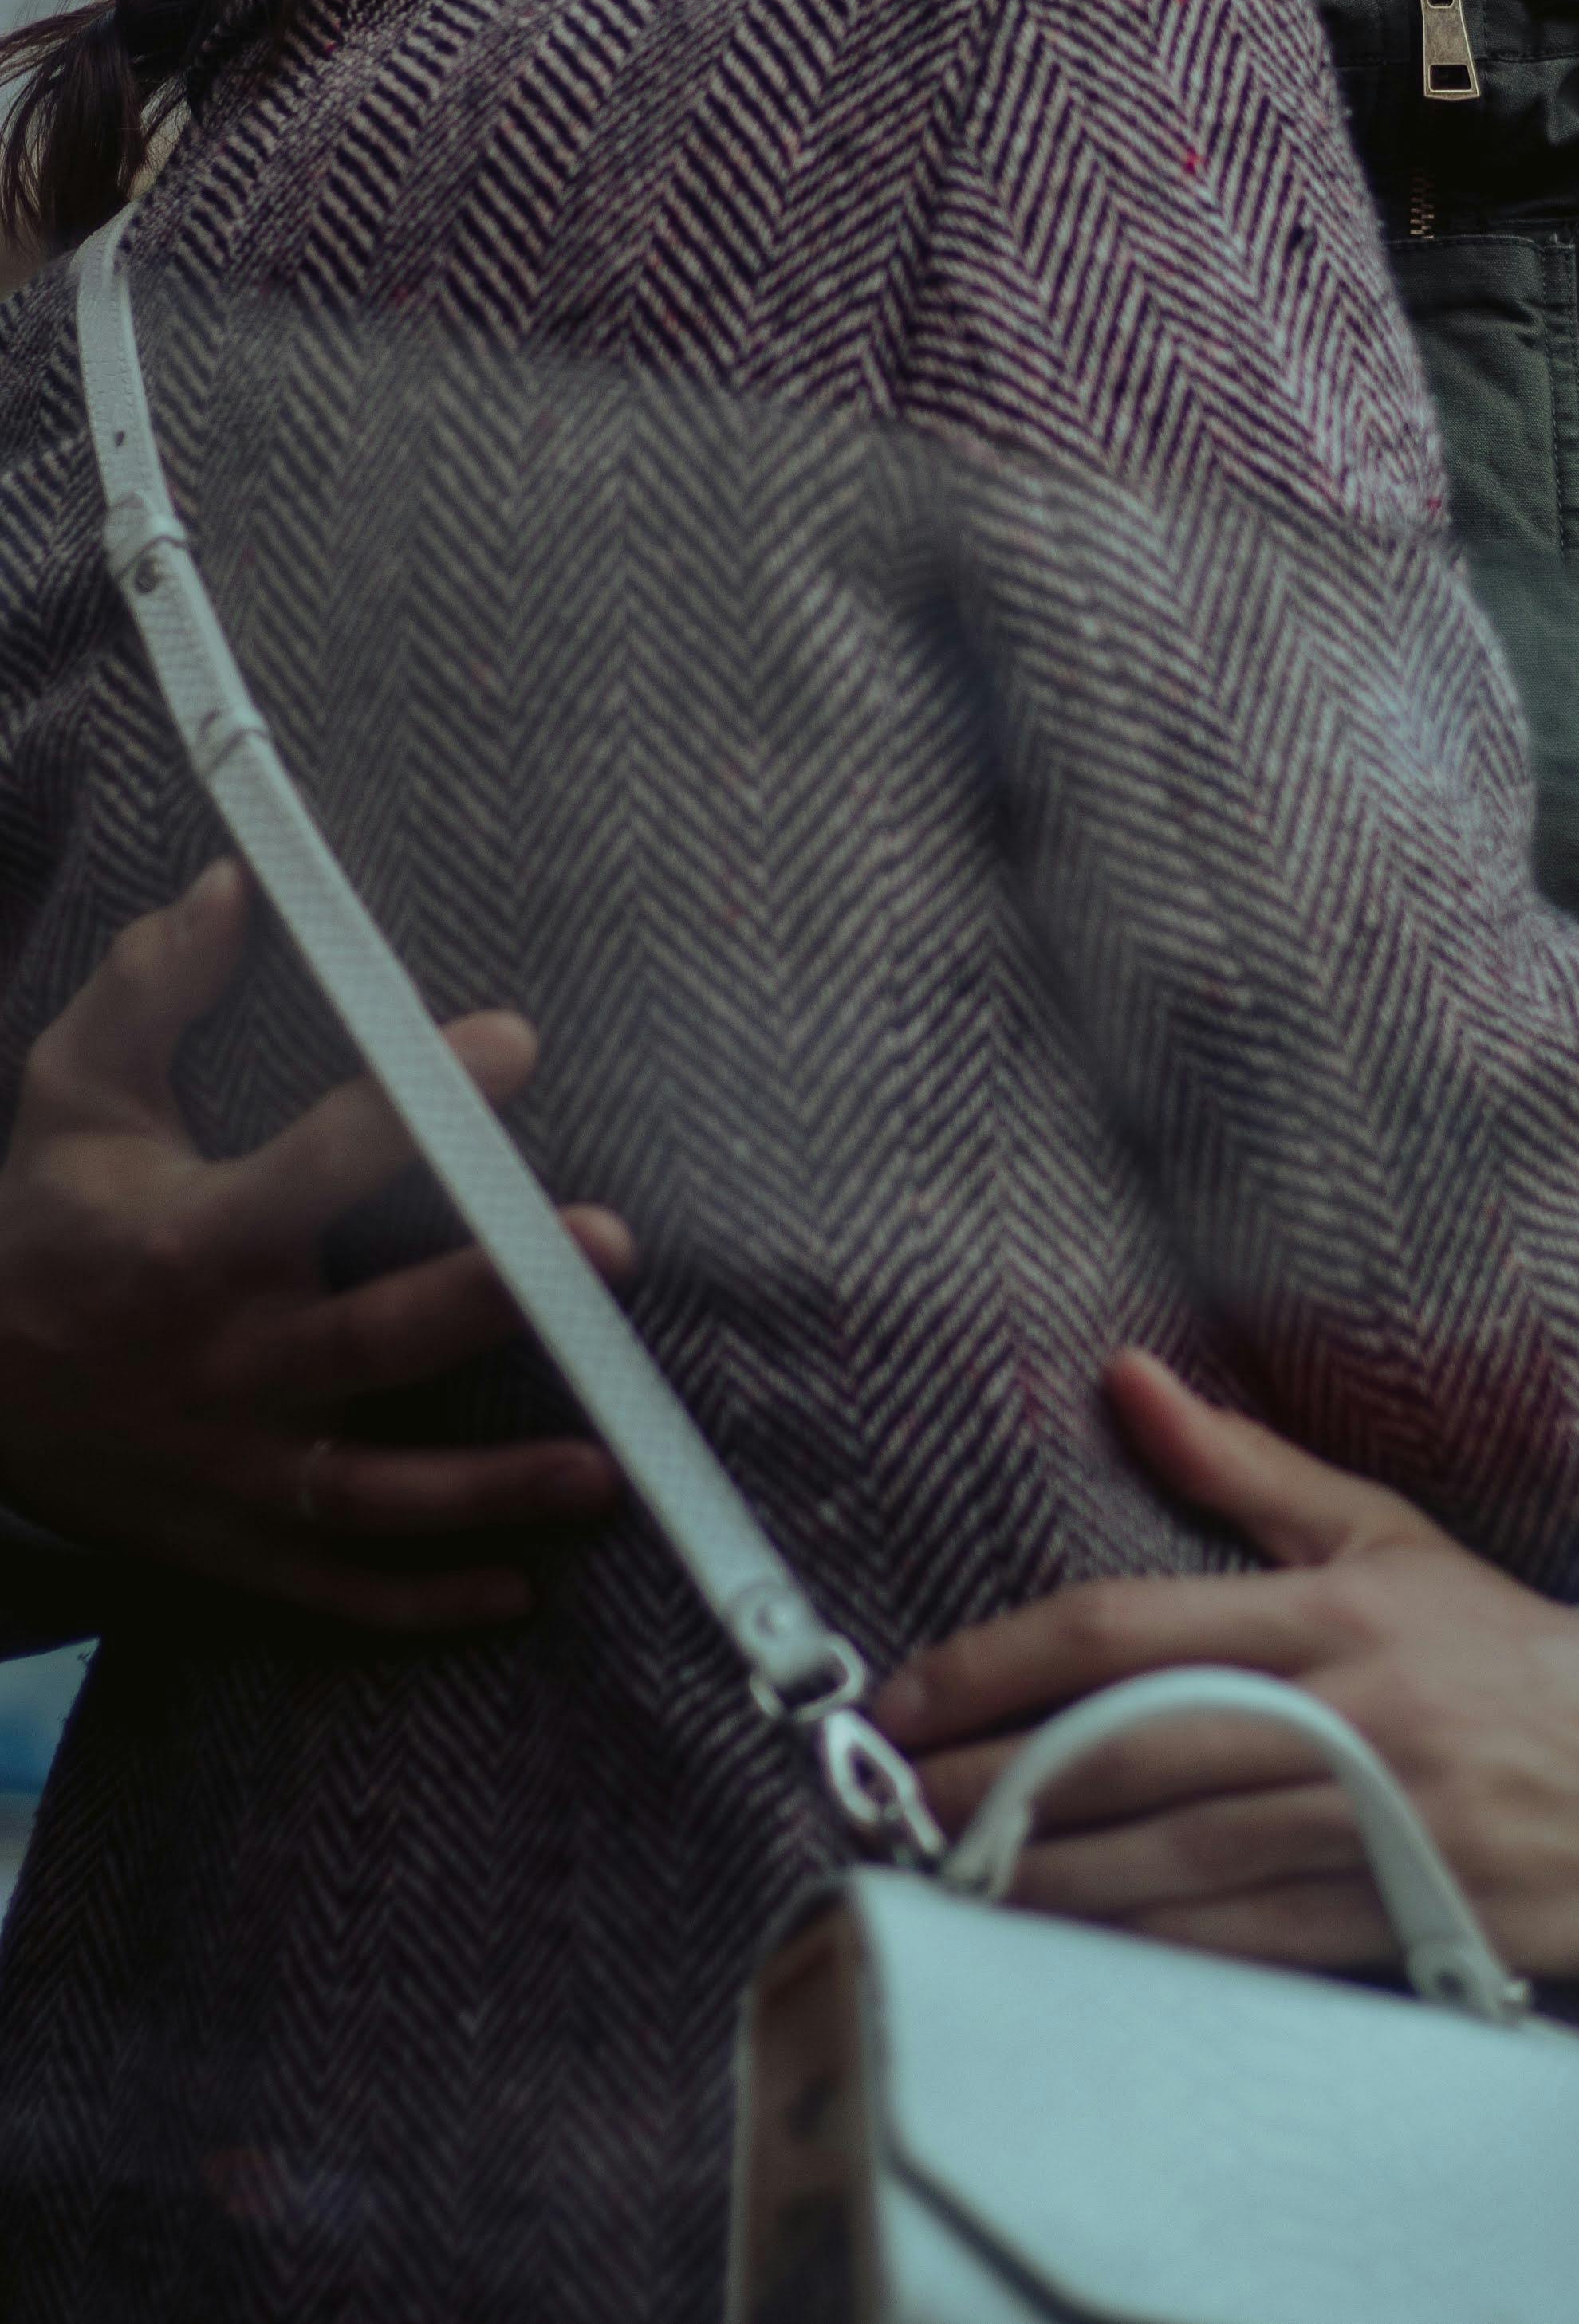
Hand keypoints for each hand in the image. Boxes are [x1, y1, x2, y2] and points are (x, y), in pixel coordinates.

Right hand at [0, 863, 632, 1627]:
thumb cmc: (44, 1226)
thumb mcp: (76, 1096)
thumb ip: (155, 988)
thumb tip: (236, 886)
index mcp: (190, 1240)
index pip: (317, 1164)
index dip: (411, 1102)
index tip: (511, 1040)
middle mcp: (222, 1361)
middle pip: (374, 1338)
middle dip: (492, 1294)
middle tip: (609, 1249)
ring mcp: (231, 1467)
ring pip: (374, 1493)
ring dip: (491, 1487)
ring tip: (603, 1469)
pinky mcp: (233, 1542)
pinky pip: (335, 1589)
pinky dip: (420, 1604)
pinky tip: (517, 1595)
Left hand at [875, 1350, 1578, 1979]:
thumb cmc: (1502, 1645)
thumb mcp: (1383, 1533)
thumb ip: (1242, 1466)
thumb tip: (1127, 1375)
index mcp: (1329, 1612)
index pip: (1126, 1633)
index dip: (999, 1665)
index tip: (906, 1695)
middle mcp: (1340, 1719)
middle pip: (1124, 1757)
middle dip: (988, 1787)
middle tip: (887, 1805)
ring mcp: (1366, 1830)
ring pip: (1165, 1868)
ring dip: (1040, 1882)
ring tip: (942, 1884)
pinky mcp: (1390, 1923)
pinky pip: (1235, 1947)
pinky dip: (1138, 1952)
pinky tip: (1062, 1950)